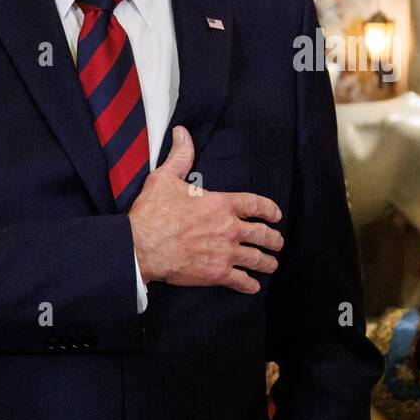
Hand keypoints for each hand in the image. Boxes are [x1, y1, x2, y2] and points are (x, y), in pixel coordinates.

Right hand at [129, 126, 283, 293]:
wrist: (141, 247)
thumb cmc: (152, 213)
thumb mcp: (165, 178)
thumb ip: (180, 156)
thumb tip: (182, 133)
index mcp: (221, 204)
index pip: (256, 204)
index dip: (270, 210)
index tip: (276, 215)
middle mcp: (229, 228)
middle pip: (263, 233)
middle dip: (274, 239)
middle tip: (278, 242)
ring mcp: (225, 252)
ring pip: (257, 258)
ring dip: (268, 261)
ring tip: (272, 264)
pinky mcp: (217, 273)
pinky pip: (241, 280)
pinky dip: (250, 284)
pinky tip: (254, 286)